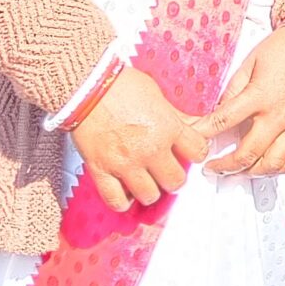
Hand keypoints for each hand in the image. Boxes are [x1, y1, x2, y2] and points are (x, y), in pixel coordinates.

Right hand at [70, 66, 207, 211]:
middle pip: (176, 181)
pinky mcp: (102, 170)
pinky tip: (125, 193)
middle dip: (174, 177)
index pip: (199, 152)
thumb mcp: (157, 94)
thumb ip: (175, 116)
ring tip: (146, 181)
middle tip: (167, 170)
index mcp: (168, 127)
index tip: (190, 153)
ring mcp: (126, 163)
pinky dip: (122, 201)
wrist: (86, 85)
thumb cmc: (119, 84)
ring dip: (150, 191)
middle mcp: (150, 149)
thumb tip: (192, 125)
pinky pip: (116, 200)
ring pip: (149, 195)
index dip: (197, 153)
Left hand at [197, 28, 284, 176]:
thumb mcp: (250, 62)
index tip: (195, 142)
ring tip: (243, 170)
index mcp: (259, 96)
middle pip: (248, 154)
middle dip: (226, 167)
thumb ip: (234, 89)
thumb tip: (219, 109)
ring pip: (275, 163)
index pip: (223, 122)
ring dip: (254, 172)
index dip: (203, 134)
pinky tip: (275, 162)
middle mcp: (278, 115)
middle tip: (215, 167)